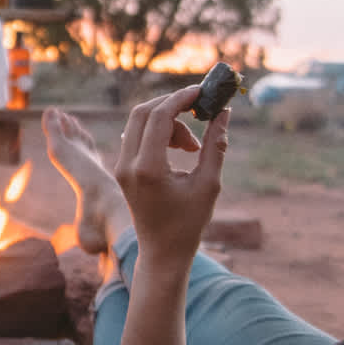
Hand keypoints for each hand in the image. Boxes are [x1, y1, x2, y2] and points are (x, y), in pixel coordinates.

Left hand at [114, 84, 229, 270]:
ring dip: (167, 121)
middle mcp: (127, 165)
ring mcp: (120, 167)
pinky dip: (158, 132)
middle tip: (198, 108)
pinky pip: (136, 136)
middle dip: (172, 104)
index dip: (181, 98)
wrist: (162, 252)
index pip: (159, 117)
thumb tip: (224, 112)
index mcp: (147, 169)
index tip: (202, 92)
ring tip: (193, 146)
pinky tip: (180, 149)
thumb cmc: (189, 223)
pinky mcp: (122, 169)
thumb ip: (216, 146)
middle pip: (142, 113)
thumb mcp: (208, 184)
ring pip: (138, 123)